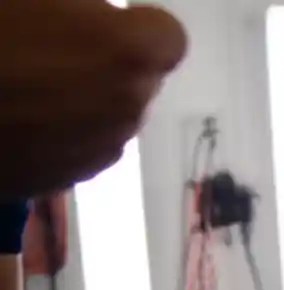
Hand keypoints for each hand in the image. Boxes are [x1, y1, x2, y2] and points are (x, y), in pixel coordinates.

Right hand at [0, 0, 187, 197]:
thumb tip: (86, 14)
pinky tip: (16, 113)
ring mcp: (99, 149)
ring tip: (26, 79)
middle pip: (140, 79)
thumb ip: (74, 6)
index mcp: (129, 52)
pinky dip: (62, 130)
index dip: (137, 26)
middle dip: (110, 62)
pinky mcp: (66, 180)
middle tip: (50, 44)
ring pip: (112, 114)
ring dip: (86, 97)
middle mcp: (129, 107)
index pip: (167, 37)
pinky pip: (81, 145)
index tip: (98, 20)